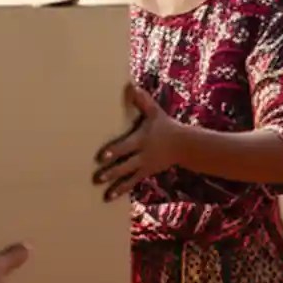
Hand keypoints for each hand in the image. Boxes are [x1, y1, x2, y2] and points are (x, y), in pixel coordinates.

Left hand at [94, 84, 182, 199]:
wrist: (184, 146)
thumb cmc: (165, 126)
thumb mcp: (156, 113)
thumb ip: (143, 101)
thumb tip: (131, 85)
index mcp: (142, 140)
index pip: (127, 146)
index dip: (115, 151)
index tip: (102, 157)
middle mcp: (143, 155)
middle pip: (126, 165)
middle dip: (113, 172)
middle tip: (98, 178)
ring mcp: (144, 166)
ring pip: (129, 178)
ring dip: (117, 187)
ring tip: (104, 195)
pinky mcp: (145, 173)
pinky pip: (133, 183)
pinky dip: (122, 191)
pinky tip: (110, 198)